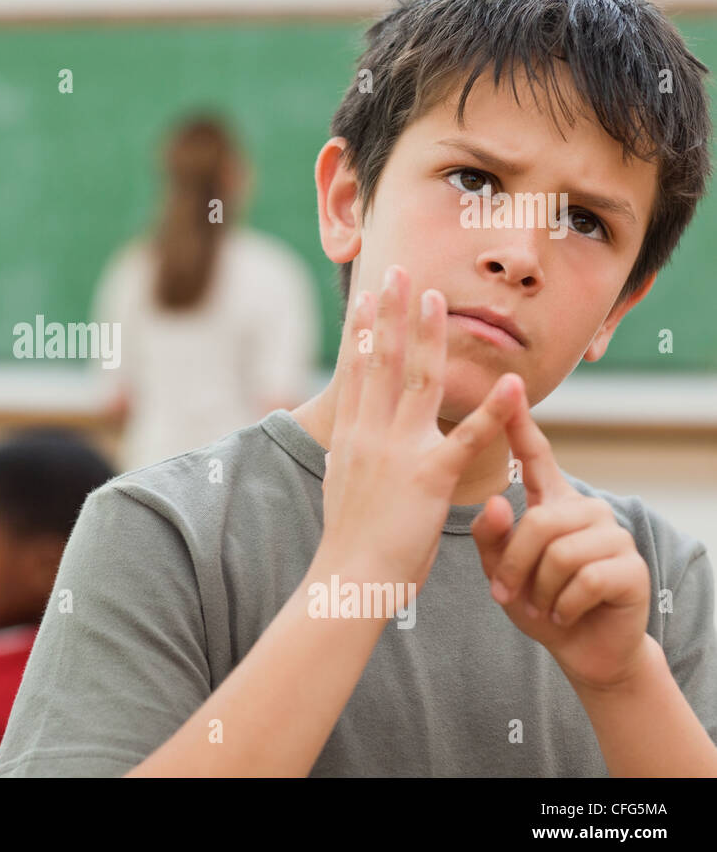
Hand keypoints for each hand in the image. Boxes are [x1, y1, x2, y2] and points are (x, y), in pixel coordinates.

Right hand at [316, 265, 523, 591]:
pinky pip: (468, 438)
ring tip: (436, 296)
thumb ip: (347, 460)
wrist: (349, 578)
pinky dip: (493, 411)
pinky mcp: (429, 476)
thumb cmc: (349, 544)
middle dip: (389, 313)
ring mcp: (398, 451)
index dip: (362, 331)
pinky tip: (513, 384)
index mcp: (351, 437)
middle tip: (397, 273)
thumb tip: (344, 449)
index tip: (366, 297)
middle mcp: (370, 434)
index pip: (357, 371)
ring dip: (427, 334)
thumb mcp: (338, 488)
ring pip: (416, 380)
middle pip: (381, 361)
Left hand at [471, 380, 650, 689]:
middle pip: (539, 521)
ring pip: (560, 552)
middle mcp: (587, 510)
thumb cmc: (537, 602)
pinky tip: (565, 615)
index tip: (509, 387)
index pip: (537, 455)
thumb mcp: (500, 569)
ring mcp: (614, 536)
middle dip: (514, 564)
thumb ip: (490, 537)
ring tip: (542, 605)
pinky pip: (584, 579)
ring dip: (540, 589)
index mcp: (553, 502)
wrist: (582, 650)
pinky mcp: (632, 567)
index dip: (521, 423)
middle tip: (506, 593)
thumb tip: (496, 501)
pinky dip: (563, 605)